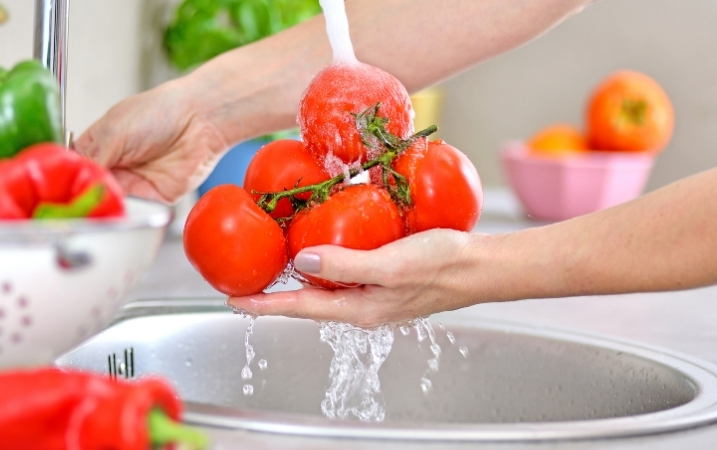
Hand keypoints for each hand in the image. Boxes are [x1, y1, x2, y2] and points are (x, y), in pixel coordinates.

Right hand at [73, 80, 229, 203]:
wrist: (200, 120)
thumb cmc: (161, 112)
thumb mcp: (115, 130)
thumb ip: (93, 155)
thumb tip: (75, 177)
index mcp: (100, 144)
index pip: (74, 166)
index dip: (67, 177)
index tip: (59, 187)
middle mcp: (115, 165)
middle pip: (89, 189)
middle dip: (85, 196)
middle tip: (78, 199)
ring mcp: (133, 183)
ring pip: (110, 204)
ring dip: (105, 206)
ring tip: (100, 201)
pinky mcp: (153, 198)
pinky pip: (135, 211)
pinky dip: (127, 212)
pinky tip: (120, 206)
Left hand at [227, 229, 481, 326]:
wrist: (482, 266)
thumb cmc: (443, 264)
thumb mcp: (392, 264)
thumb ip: (347, 265)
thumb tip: (301, 262)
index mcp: (360, 308)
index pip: (299, 308)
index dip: (264, 305)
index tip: (233, 299)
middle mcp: (363, 305)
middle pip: (308, 301)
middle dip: (275, 293)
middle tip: (248, 278)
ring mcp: (375, 294)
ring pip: (326, 288)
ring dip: (298, 276)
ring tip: (274, 261)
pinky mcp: (386, 279)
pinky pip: (346, 273)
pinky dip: (327, 261)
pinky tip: (324, 243)